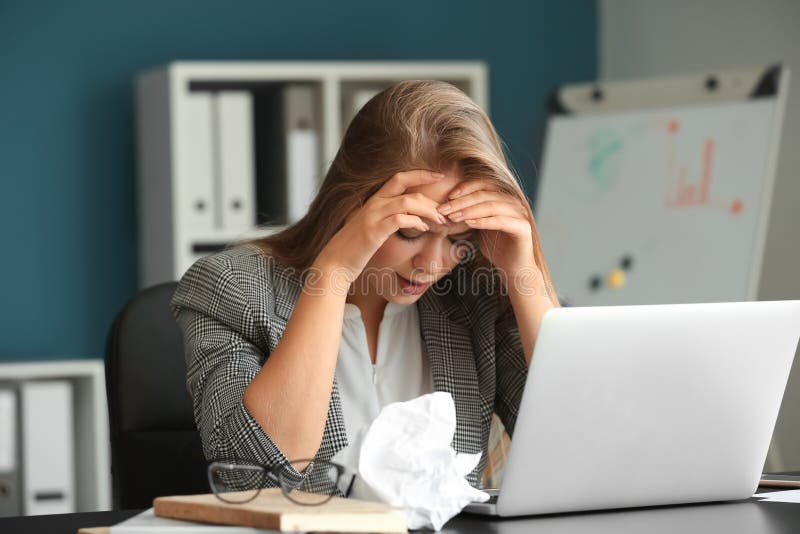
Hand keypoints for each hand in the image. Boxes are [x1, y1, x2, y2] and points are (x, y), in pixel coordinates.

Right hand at [314, 170, 447, 282]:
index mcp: (373, 201)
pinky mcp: (374, 231)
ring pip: (408, 202)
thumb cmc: (354, 250)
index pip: (399, 178)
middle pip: (407, 188)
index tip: (439, 177)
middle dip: (431, 197)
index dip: (421, 174)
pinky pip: (401, 220)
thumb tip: (405, 220)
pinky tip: (424, 229)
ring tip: (440, 221)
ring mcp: (373, 216)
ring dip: (428, 210)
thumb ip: (385, 220)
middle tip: (446, 211)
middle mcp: (373, 204)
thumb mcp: (370, 229)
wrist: (334, 264)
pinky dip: (416, 222)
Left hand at [437, 179, 537, 277]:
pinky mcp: (523, 227)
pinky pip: (500, 221)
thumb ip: (467, 216)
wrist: (514, 268)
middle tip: (443, 209)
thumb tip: (445, 207)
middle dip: (462, 201)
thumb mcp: (478, 228)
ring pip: (491, 206)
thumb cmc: (495, 248)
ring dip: (469, 211)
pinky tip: (469, 224)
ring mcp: (519, 213)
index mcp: (503, 198)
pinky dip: (483, 221)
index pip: (483, 185)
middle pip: (484, 195)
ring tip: (453, 217)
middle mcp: (513, 202)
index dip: (465, 188)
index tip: (447, 197)